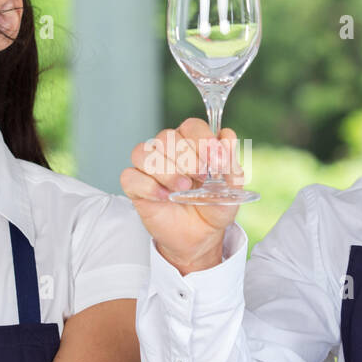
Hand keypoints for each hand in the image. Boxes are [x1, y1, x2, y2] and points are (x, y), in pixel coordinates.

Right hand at [120, 117, 244, 274]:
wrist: (201, 235)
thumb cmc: (214, 206)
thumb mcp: (231, 189)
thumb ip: (230, 164)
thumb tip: (227, 136)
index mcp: (192, 143)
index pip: (192, 126)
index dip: (203, 139)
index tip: (217, 160)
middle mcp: (168, 149)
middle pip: (166, 137)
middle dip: (186, 157)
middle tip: (201, 177)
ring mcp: (149, 167)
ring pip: (144, 153)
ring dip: (166, 171)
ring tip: (183, 188)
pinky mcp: (135, 186)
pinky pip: (130, 176)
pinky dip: (148, 186)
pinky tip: (164, 197)